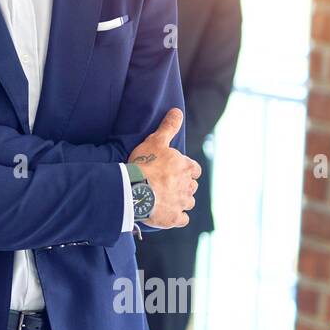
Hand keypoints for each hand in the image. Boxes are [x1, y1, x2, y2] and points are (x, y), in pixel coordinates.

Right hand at [129, 108, 200, 229]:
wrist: (134, 190)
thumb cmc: (145, 164)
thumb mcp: (155, 140)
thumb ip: (168, 127)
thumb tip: (177, 110)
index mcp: (186, 168)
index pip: (194, 170)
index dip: (186, 170)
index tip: (175, 170)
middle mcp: (188, 186)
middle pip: (192, 187)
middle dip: (183, 186)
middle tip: (166, 184)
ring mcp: (182, 203)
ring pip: (188, 203)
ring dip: (181, 201)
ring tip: (165, 199)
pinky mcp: (174, 218)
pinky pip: (181, 219)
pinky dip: (176, 217)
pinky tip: (166, 213)